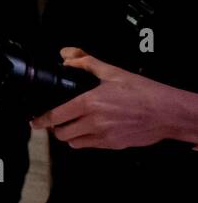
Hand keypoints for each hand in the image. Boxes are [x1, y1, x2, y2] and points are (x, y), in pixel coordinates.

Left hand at [31, 48, 193, 149]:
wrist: (168, 112)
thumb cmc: (144, 92)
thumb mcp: (114, 72)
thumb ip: (87, 63)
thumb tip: (68, 56)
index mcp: (90, 103)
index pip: (55, 116)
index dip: (41, 120)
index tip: (34, 121)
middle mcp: (94, 122)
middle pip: (61, 133)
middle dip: (55, 128)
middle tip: (57, 121)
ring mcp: (103, 136)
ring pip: (73, 142)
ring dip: (70, 135)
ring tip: (74, 125)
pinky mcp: (112, 145)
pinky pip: (89, 146)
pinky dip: (85, 140)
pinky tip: (91, 130)